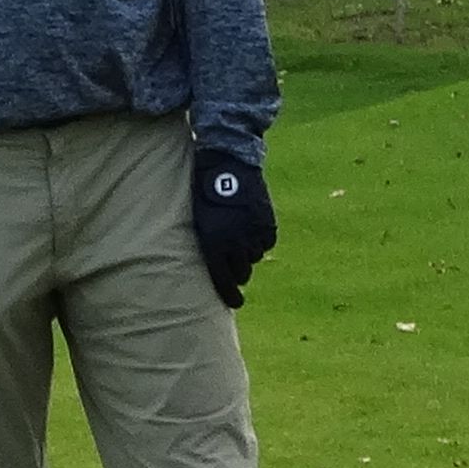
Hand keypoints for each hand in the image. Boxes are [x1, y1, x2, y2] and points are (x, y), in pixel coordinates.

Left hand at [190, 145, 275, 308]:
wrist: (227, 164)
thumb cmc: (204, 193)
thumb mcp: (201, 222)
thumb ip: (209, 245)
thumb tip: (220, 269)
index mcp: (213, 245)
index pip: (223, 280)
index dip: (230, 295)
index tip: (236, 303)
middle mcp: (235, 243)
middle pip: (242, 273)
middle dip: (238, 272)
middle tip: (236, 267)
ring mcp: (253, 233)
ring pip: (255, 257)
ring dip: (249, 252)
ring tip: (240, 236)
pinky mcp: (267, 223)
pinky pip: (267, 242)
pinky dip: (261, 239)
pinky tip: (252, 227)